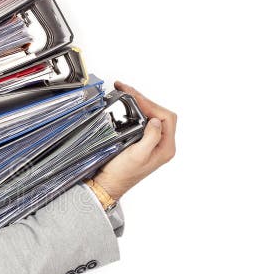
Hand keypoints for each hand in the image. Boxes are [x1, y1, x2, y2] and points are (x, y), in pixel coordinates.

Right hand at [87, 81, 176, 200]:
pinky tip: (127, 105)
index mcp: (166, 147)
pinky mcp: (142, 141)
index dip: (151, 105)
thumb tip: (155, 120)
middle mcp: (162, 144)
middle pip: (160, 114)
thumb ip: (151, 137)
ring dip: (140, 103)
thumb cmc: (121, 174)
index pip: (166, 117)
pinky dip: (136, 110)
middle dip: (144, 100)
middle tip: (127, 89)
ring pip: (152, 115)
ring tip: (125, 92)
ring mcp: (153, 142)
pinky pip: (144, 120)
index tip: (134, 98)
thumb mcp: (138, 155)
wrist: (108, 184)